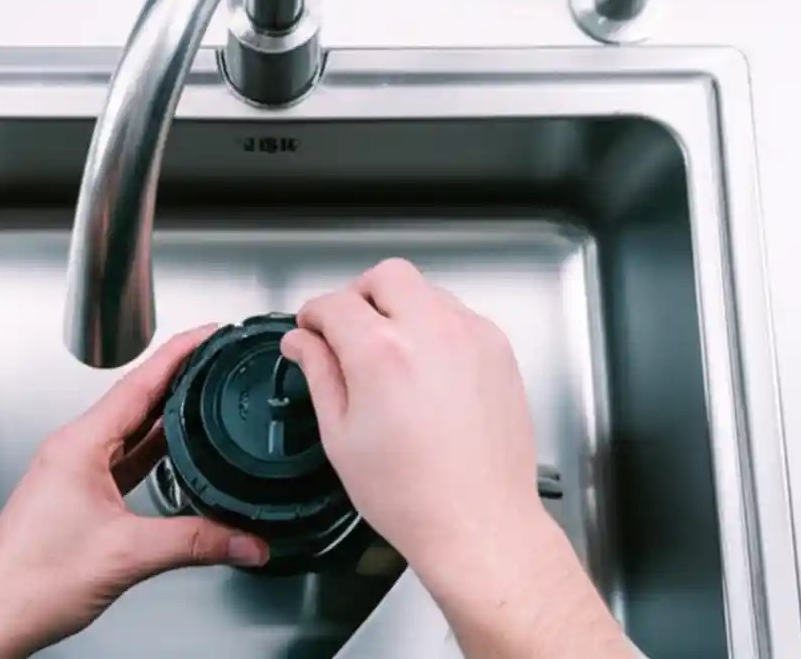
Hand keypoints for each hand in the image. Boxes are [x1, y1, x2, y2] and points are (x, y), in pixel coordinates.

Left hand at [0, 326, 268, 658]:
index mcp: (79, 446)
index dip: (178, 354)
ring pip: (128, 432)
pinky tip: (173, 457)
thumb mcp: (128, 554)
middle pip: (135, 400)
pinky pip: (122, 460)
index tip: (206, 333)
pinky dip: (151, 451)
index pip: (138, 383)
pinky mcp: (75, 497)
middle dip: (178, 377)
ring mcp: (72, 473)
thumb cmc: (31, 582)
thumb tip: (244, 540)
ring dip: (165, 415)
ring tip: (203, 398)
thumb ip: (196, 543)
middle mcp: (72, 451)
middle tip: (214, 360)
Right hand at [282, 259, 635, 657]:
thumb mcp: (341, 436)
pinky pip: (459, 317)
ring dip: (400, 310)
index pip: (335, 303)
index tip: (310, 330)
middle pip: (386, 276)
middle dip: (359, 296)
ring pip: (427, 291)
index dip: (314, 315)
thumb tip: (301, 342)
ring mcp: (472, 337)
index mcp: (382, 353)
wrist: (478, 522)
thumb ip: (319, 375)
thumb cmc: (411, 495)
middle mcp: (432, 332)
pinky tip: (426, 371)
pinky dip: (436, 329)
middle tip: (348, 332)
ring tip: (390, 357)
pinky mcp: (498, 352)